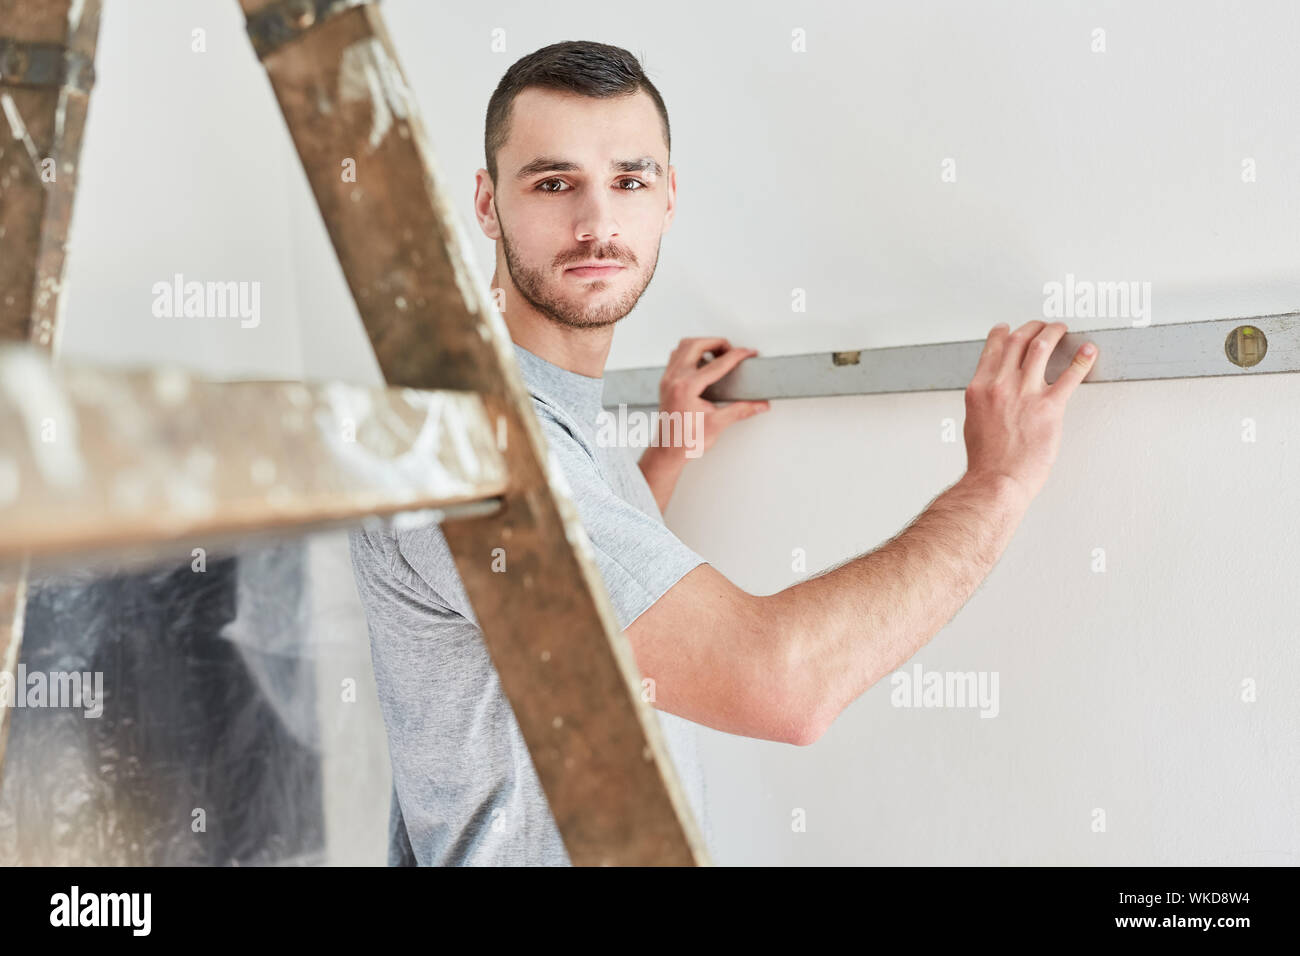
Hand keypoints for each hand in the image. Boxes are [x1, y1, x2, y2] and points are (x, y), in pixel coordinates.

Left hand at [656, 337, 769, 458]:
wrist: (668, 451)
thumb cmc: (686, 441)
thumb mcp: (717, 425)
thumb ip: (740, 411)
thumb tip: (760, 404)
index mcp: (687, 387)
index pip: (717, 364)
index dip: (737, 356)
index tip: (749, 353)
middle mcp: (674, 379)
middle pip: (696, 344)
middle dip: (718, 343)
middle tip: (733, 351)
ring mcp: (668, 379)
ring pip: (684, 346)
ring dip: (703, 344)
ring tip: (719, 354)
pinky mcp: (666, 382)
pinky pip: (676, 356)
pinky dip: (691, 353)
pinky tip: (702, 363)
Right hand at [963, 321, 1096, 503]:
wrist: (996, 481)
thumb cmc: (986, 460)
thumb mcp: (974, 421)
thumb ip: (984, 400)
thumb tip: (993, 392)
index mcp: (979, 388)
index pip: (994, 347)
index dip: (1004, 332)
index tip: (1010, 328)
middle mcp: (1000, 385)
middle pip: (1018, 340)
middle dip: (1033, 327)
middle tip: (1042, 326)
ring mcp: (1025, 394)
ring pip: (1041, 347)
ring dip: (1053, 333)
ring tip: (1061, 329)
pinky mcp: (1049, 408)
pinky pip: (1070, 376)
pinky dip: (1082, 359)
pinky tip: (1088, 351)